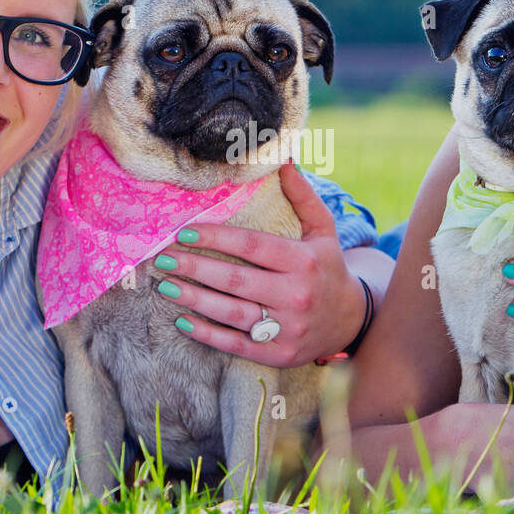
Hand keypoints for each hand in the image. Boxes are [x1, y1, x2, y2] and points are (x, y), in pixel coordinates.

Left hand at [152, 161, 366, 367]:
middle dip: (195, 268)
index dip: (216, 238)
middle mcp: (296, 295)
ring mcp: (287, 328)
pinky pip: (235, 344)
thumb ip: (302, 196)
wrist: (350, 321)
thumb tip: (283, 160)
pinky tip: (182, 320)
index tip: (185, 232)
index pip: (252, 246)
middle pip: (235, 280)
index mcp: (304, 261)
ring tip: (165, 287)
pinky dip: (206, 334)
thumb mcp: (323, 230)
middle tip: (163, 259)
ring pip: (231, 313)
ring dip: (193, 299)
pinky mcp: (278, 354)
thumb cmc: (327, 268)